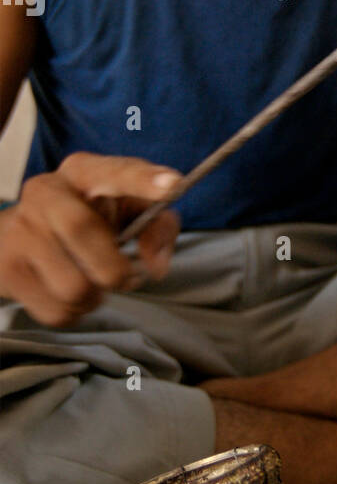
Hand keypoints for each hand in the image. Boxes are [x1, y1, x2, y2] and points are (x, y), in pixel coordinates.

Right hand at [0, 152, 182, 325]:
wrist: (17, 238)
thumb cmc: (87, 220)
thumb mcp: (128, 211)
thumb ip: (158, 226)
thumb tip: (156, 266)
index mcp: (82, 171)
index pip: (114, 171)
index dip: (143, 179)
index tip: (173, 185)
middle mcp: (45, 192)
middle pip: (83, 231)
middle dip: (115, 268)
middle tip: (125, 278)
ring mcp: (21, 230)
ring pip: (73, 285)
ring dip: (94, 297)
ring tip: (90, 282)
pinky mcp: (8, 269)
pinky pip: (56, 310)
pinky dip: (73, 312)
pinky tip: (68, 293)